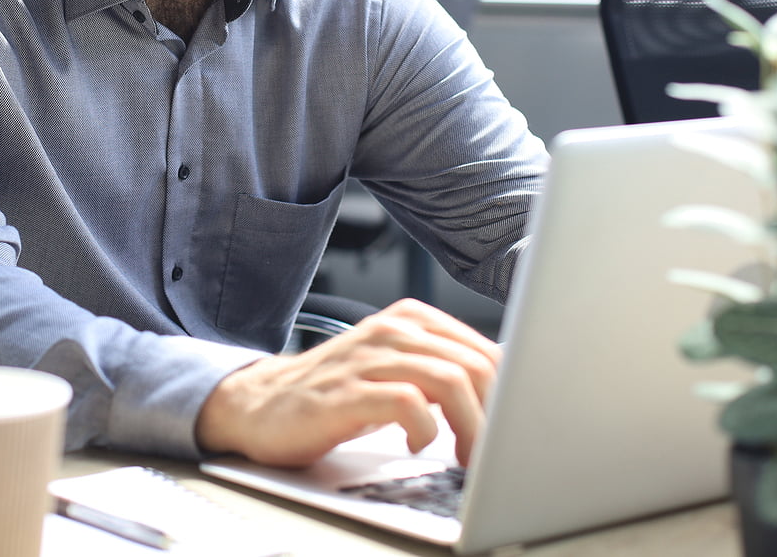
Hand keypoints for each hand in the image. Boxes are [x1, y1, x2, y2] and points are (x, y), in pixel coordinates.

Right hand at [195, 298, 499, 467]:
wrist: (263, 403)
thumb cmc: (339, 393)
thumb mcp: (396, 370)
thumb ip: (443, 372)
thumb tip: (509, 397)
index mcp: (412, 319)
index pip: (486, 351)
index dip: (510, 395)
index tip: (513, 431)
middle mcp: (393, 329)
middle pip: (475, 365)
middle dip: (498, 415)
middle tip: (496, 453)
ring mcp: (369, 357)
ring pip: (449, 381)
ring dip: (471, 428)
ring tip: (465, 456)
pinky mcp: (347, 390)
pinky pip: (407, 402)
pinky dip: (424, 430)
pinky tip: (415, 445)